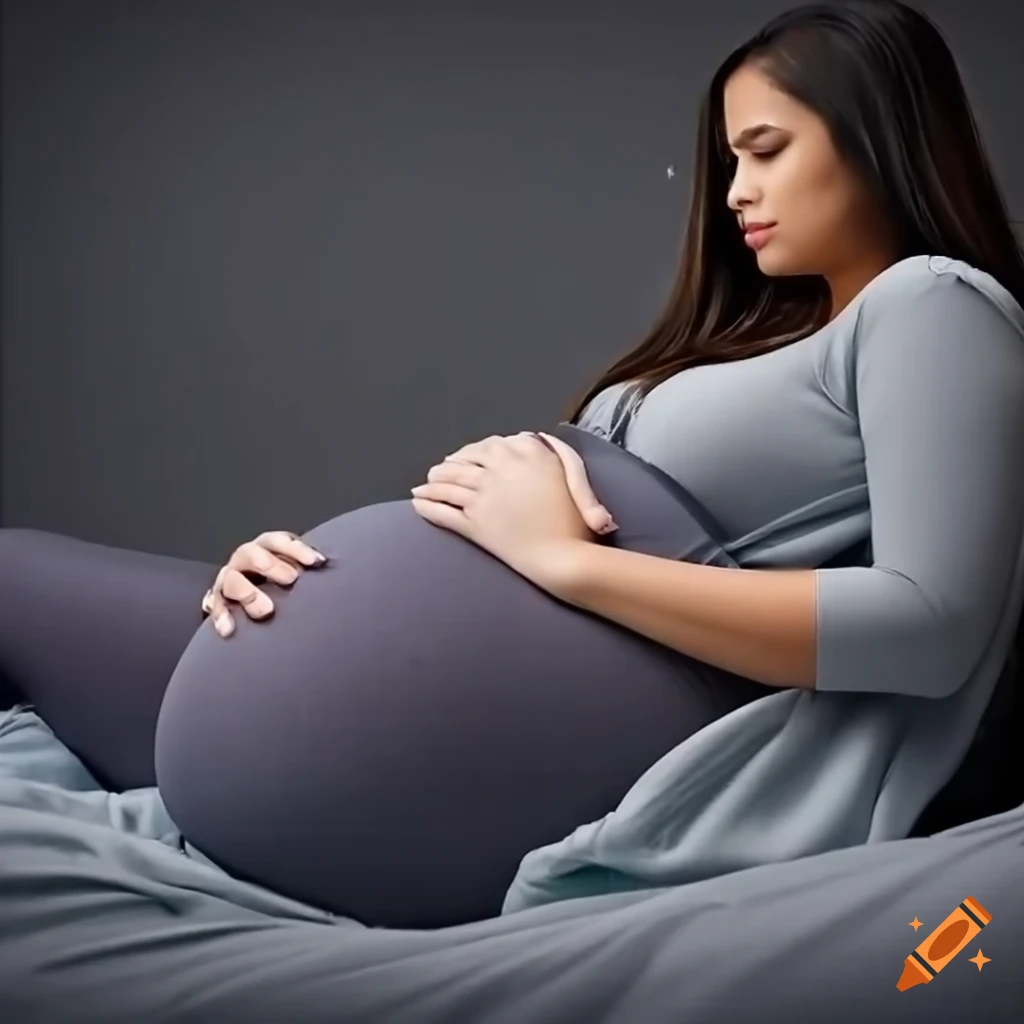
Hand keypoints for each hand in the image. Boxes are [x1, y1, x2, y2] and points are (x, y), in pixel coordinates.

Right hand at [201, 531, 327, 637]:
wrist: (259, 599)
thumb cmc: (284, 582)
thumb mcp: (296, 568)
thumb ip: (307, 565)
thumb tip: (327, 565)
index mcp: (266, 547)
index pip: (279, 541)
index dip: (296, 549)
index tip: (315, 562)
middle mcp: (244, 559)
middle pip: (251, 554)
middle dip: (271, 565)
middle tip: (291, 579)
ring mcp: (229, 578)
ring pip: (231, 580)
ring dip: (248, 593)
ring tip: (266, 610)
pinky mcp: (219, 600)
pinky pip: (216, 606)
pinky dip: (222, 617)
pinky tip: (229, 629)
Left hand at [410, 431, 616, 587]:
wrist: (564, 556)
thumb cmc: (576, 520)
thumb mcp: (570, 473)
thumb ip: (542, 452)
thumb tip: (522, 437)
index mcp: (526, 453)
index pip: (489, 445)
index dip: (474, 451)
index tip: (467, 455)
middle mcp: (501, 469)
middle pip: (464, 461)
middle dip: (449, 465)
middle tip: (440, 470)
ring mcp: (484, 496)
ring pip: (449, 483)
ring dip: (433, 483)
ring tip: (424, 485)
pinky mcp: (474, 523)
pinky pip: (443, 512)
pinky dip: (427, 506)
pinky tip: (417, 504)